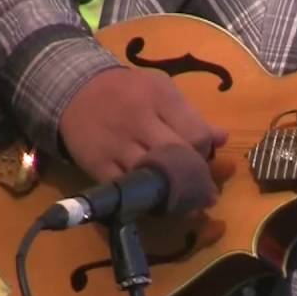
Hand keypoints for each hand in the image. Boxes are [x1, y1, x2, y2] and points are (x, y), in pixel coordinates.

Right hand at [58, 67, 228, 213]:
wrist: (73, 90)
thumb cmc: (125, 92)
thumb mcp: (160, 91)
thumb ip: (191, 116)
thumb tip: (223, 138)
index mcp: (160, 97)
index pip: (197, 134)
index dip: (205, 153)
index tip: (204, 160)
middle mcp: (139, 120)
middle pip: (179, 157)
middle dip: (196, 178)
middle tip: (204, 192)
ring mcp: (117, 145)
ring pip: (155, 178)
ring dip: (175, 195)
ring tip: (187, 205)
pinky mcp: (99, 165)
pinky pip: (128, 190)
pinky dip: (145, 201)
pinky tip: (156, 204)